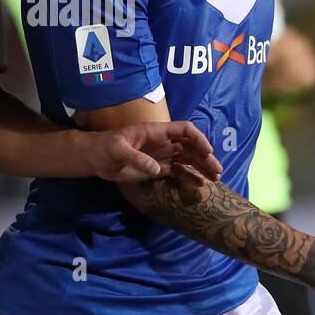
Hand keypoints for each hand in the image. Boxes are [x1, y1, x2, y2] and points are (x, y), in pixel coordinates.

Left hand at [83, 120, 222, 183]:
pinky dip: (190, 177)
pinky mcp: (159, 168)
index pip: (183, 130)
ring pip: (188, 159)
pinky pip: (179, 171)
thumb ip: (137, 158)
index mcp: (156, 131)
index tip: (207, 150)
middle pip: (191, 146)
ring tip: (215, 178)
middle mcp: (164, 142)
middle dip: (205, 157)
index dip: (197, 138)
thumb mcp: (118, 151)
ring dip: (202, 167)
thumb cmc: (105, 148)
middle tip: (217, 171)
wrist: (96, 159)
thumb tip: (157, 169)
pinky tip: (199, 184)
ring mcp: (162, 155)